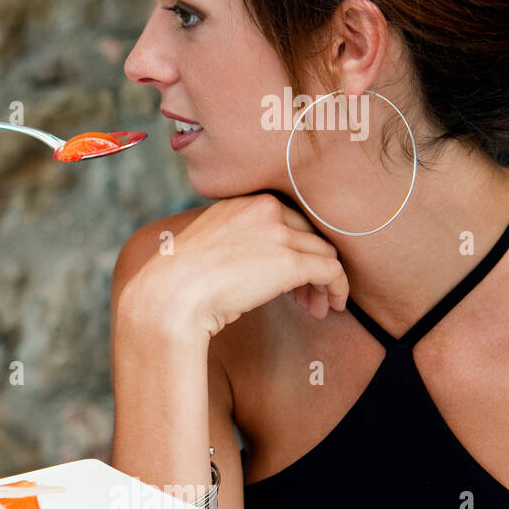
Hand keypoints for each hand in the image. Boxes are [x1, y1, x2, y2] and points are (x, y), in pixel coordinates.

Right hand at [119, 194, 349, 340]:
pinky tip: (330, 307)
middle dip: (311, 265)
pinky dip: (338, 290)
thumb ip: (238, 239)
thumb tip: (258, 261)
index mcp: (243, 201)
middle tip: (305, 295)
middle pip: (310, 234)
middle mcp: (265, 209)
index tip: (288, 275)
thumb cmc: (180, 279)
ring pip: (325, 253)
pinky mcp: (291, 263)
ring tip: (316, 306)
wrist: (170, 294)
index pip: (288, 219)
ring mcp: (279, 234)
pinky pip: (333, 272)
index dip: (294, 247)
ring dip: (324, 282)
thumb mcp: (209, 244)